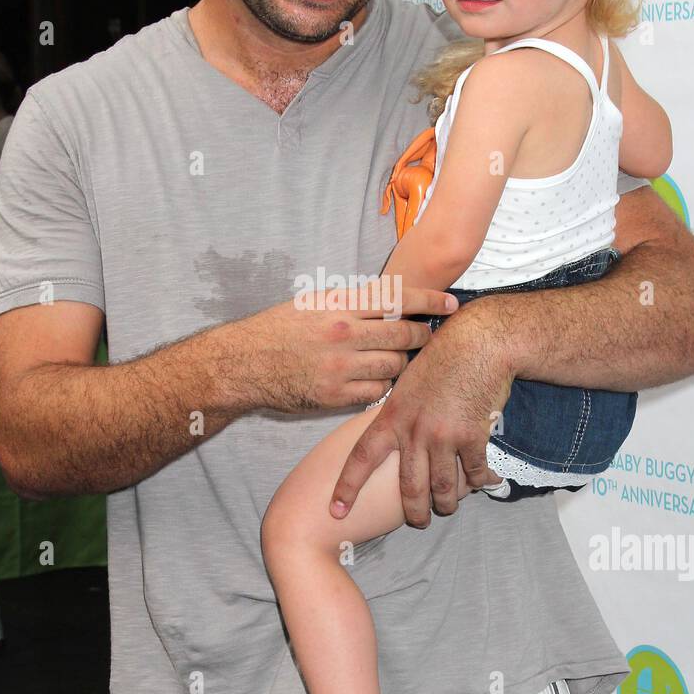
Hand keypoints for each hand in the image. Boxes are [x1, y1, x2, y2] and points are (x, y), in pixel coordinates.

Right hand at [234, 284, 458, 413]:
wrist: (243, 363)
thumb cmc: (278, 329)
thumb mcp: (313, 302)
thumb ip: (352, 301)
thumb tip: (393, 299)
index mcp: (339, 305)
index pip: (398, 298)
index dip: (431, 300)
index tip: (451, 303)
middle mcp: (343, 334)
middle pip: (404, 335)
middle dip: (424, 336)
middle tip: (429, 336)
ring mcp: (340, 367)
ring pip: (394, 366)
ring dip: (401, 363)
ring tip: (397, 359)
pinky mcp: (334, 396)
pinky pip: (375, 393)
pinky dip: (381, 387)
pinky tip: (374, 380)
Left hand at [328, 300, 512, 526]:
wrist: (478, 344)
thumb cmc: (441, 360)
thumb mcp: (407, 385)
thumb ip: (398, 415)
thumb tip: (392, 441)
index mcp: (391, 416)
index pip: (361, 458)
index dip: (348, 487)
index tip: (336, 511)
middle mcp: (413, 430)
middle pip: (409, 487)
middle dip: (413, 513)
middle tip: (417, 522)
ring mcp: (443, 436)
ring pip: (442, 489)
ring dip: (447, 504)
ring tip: (448, 507)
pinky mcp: (473, 437)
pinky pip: (474, 473)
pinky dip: (479, 482)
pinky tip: (482, 483)